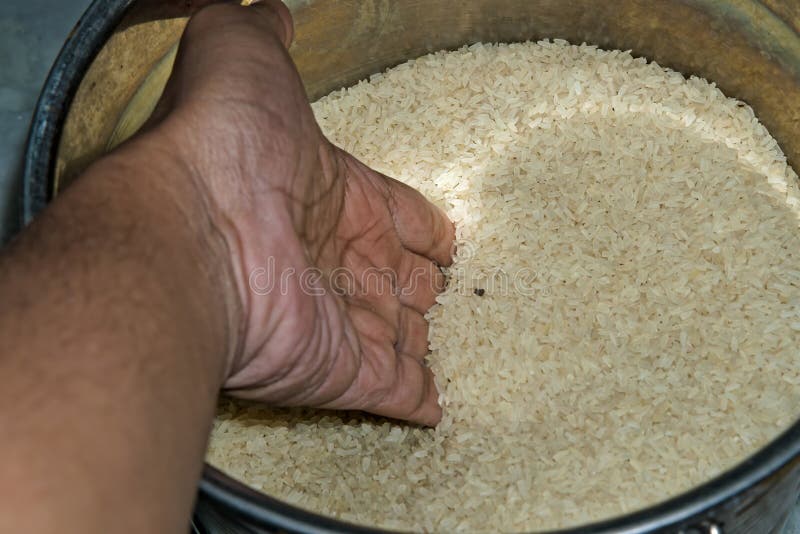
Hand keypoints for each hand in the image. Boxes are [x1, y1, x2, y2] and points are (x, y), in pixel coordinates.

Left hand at [153, 1, 454, 424]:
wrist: (195, 236)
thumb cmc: (225, 148)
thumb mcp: (239, 58)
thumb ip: (257, 32)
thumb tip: (270, 10)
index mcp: (330, 198)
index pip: (388, 212)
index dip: (416, 223)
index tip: (441, 237)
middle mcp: (335, 261)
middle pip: (393, 277)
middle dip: (417, 284)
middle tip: (436, 291)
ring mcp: (342, 321)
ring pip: (396, 335)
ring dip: (417, 341)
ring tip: (438, 345)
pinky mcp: (346, 373)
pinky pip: (393, 392)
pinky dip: (415, 400)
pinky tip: (434, 405)